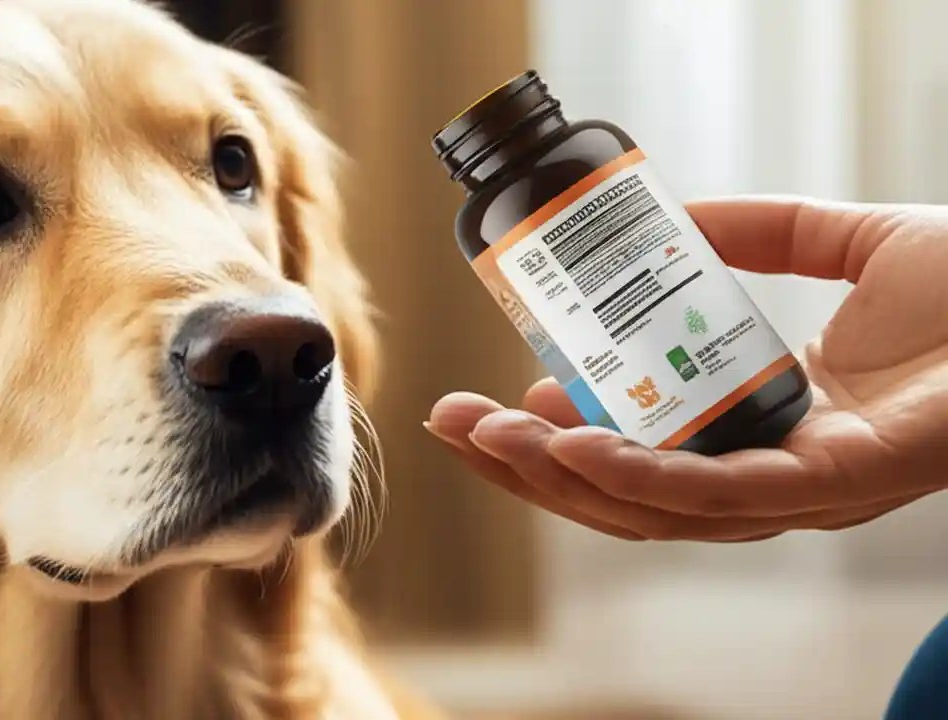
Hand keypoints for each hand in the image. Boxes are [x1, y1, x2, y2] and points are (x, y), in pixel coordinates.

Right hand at [425, 198, 947, 540]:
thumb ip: (763, 233)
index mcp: (773, 423)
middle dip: (531, 468)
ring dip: (560, 481)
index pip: (650, 450)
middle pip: (632, 495)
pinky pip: (723, 499)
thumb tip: (675, 217)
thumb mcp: (847, 243)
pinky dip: (641, 481)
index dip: (569, 430)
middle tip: (456, 427)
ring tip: (486, 440)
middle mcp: (780, 471)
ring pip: (659, 512)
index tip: (511, 394)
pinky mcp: (843, 481)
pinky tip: (572, 450)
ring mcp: (809, 487)